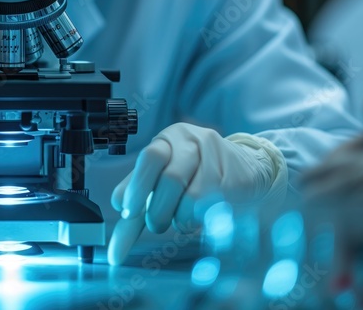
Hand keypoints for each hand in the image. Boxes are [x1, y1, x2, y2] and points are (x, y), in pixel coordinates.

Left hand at [107, 123, 284, 265]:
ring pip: (192, 198)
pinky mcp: (236, 179)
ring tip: (180, 221)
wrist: (245, 167)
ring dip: (180, 219)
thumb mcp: (161, 173)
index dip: (136, 187)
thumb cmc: (194, 172)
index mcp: (169, 138)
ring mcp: (217, 159)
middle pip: (170, 179)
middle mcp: (193, 141)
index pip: (150, 158)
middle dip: (157, 210)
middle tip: (155, 225)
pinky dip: (199, 220)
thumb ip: (138, 189)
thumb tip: (117, 203)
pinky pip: (213, 208)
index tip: (126, 212)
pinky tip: (198, 218)